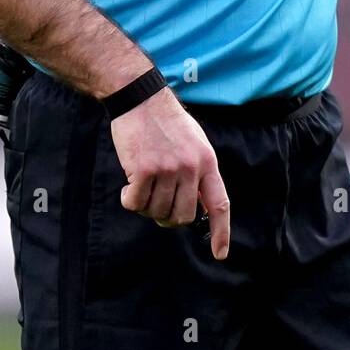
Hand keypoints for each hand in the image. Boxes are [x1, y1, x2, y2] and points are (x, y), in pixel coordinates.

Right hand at [110, 87, 230, 260]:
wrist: (140, 97)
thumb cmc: (165, 122)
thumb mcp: (193, 143)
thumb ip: (197, 173)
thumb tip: (194, 210)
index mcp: (207, 162)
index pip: (219, 204)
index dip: (220, 232)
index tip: (219, 253)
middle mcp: (190, 167)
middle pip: (183, 216)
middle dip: (168, 217)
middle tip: (157, 204)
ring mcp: (168, 169)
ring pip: (157, 211)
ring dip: (146, 205)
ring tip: (141, 184)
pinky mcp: (144, 169)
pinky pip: (136, 203)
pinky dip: (130, 200)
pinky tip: (128, 186)